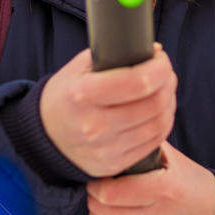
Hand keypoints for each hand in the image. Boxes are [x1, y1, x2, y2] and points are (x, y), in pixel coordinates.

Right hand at [38, 44, 176, 178]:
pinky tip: (158, 112)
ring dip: (169, 103)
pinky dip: (163, 124)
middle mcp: (94, 125)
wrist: (44, 137)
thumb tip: (153, 50)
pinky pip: (153, 143)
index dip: (160, 67)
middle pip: (154, 103)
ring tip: (164, 91)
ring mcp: (105, 149)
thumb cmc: (65, 97)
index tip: (161, 59)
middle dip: (167, 83)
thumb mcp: (77, 69)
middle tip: (165, 74)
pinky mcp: (114, 164)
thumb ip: (112, 55)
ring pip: (158, 124)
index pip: (139, 81)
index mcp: (82, 95)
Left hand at [86, 139, 214, 214]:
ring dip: (98, 206)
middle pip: (100, 207)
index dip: (96, 181)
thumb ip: (148, 148)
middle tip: (100, 181)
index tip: (100, 171)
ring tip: (108, 194)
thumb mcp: (177, 161)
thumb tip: (121, 135)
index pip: (109, 192)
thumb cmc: (196, 187)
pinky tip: (120, 208)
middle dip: (93, 192)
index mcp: (162, 190)